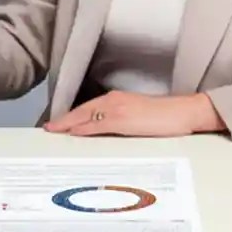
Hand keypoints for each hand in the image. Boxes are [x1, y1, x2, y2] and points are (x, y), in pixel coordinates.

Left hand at [42, 91, 225, 137]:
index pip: (88, 108)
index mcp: (117, 99)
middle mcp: (113, 100)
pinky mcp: (122, 119)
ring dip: (68, 124)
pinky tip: (73, 133)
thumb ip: (121, 120)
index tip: (58, 123)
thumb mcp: (138, 117)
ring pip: (85, 116)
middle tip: (48, 128)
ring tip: (53, 131)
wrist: (183, 112)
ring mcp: (117, 108)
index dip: (72, 116)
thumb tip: (106, 130)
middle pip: (82, 110)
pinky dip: (83, 128)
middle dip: (64, 119)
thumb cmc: (165, 116)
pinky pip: (97, 124)